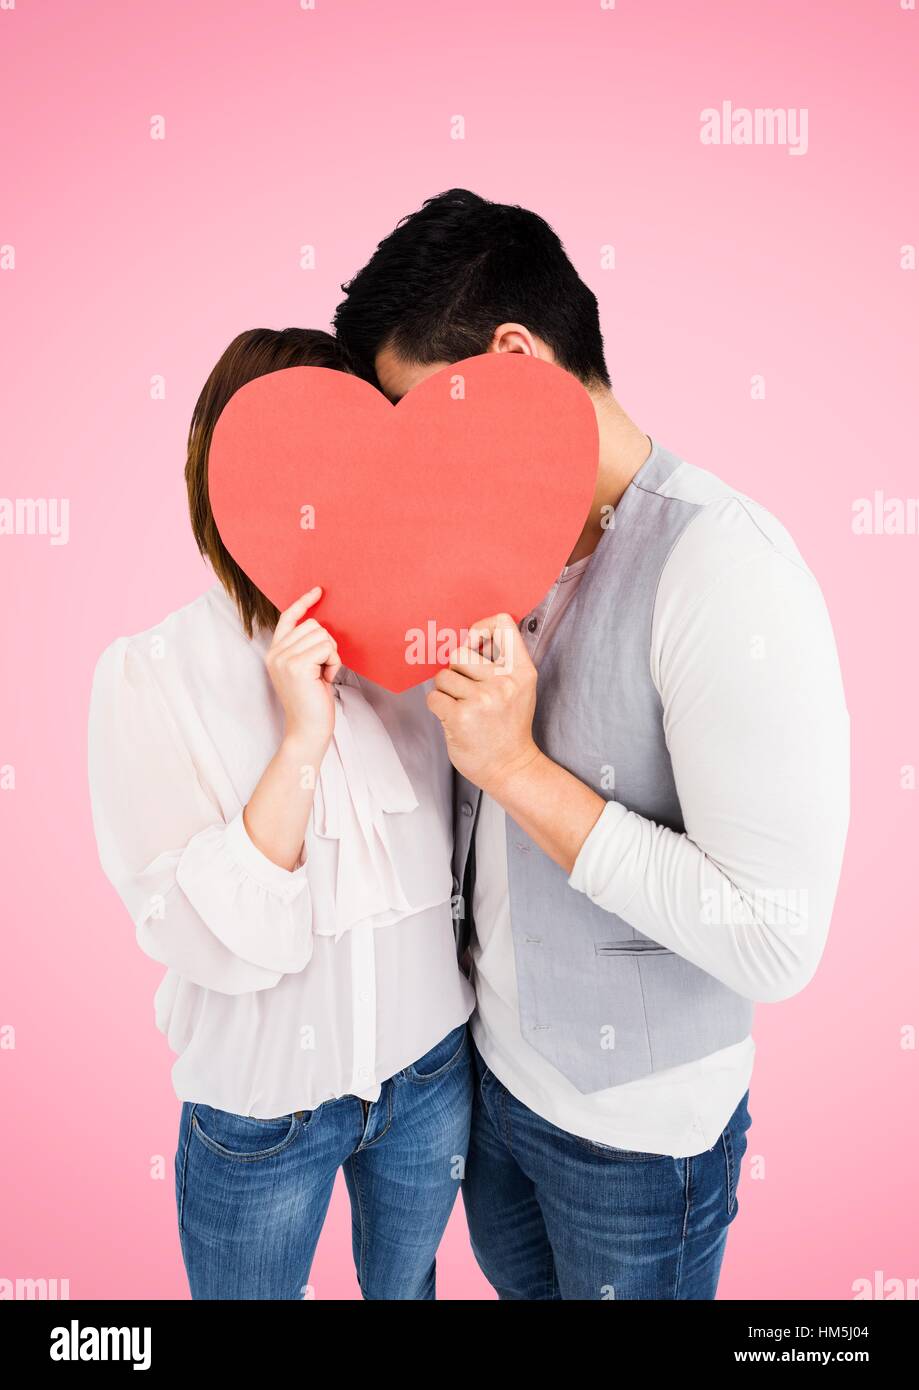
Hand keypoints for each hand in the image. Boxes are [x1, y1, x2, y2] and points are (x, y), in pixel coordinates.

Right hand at [265, 587, 340, 755]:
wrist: (307, 729)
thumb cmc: (312, 701)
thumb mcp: (305, 669)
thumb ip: (305, 648)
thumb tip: (320, 625)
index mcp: (275, 652)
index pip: (288, 618)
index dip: (303, 603)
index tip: (318, 591)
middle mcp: (275, 653)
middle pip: (313, 625)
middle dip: (327, 644)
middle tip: (323, 668)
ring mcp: (284, 658)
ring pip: (322, 635)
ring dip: (331, 655)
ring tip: (323, 675)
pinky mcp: (297, 665)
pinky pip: (327, 648)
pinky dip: (334, 663)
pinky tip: (326, 679)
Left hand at [426, 612, 539, 793]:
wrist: (509, 767)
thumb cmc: (508, 728)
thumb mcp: (519, 689)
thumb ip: (501, 663)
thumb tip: (470, 637)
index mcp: (521, 672)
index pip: (502, 624)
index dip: (481, 628)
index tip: (475, 643)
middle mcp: (503, 682)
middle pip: (460, 652)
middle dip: (456, 671)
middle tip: (467, 692)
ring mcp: (482, 699)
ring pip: (443, 675)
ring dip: (446, 691)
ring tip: (463, 707)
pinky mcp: (460, 716)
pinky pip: (434, 697)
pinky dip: (439, 707)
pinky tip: (454, 718)